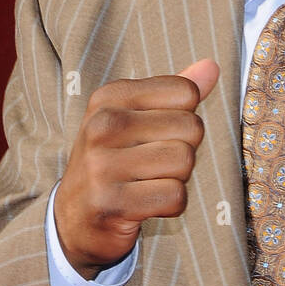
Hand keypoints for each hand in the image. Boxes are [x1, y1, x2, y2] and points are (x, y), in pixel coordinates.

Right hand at [54, 59, 218, 278]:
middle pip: (191, 127)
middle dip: (184, 150)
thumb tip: (212, 66)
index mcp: (109, 97)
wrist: (73, 219)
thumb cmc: (114, 162)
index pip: (186, 92)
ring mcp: (102, 166)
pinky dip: (171, 205)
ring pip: (185, 161)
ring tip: (147, 183)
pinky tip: (146, 204)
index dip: (184, 118)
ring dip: (177, 179)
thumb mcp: (136, 119)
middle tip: (152, 165)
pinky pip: (176, 196)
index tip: (154, 135)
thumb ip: (175, 92)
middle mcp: (101, 125)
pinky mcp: (112, 203)